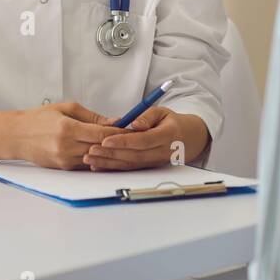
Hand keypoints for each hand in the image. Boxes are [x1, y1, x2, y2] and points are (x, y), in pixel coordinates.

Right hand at [14, 102, 128, 169]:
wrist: (17, 136)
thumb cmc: (39, 119)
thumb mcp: (66, 108)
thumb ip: (92, 117)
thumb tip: (114, 121)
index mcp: (68, 129)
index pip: (102, 134)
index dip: (120, 133)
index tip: (132, 130)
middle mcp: (66, 147)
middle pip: (102, 148)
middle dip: (118, 143)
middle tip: (132, 138)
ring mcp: (65, 160)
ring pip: (96, 159)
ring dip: (109, 153)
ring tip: (121, 146)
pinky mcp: (63, 168)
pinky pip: (86, 165)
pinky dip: (97, 159)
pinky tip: (105, 153)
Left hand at [82, 107, 209, 170]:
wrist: (189, 139)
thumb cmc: (172, 122)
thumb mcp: (163, 111)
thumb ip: (147, 116)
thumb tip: (134, 123)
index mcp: (167, 135)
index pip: (143, 140)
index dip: (123, 141)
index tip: (106, 139)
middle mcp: (162, 152)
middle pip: (134, 155)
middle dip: (110, 154)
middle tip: (91, 150)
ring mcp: (155, 162)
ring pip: (130, 164)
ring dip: (109, 163)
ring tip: (90, 158)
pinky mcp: (148, 167)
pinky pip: (130, 168)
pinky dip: (113, 168)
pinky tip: (98, 166)